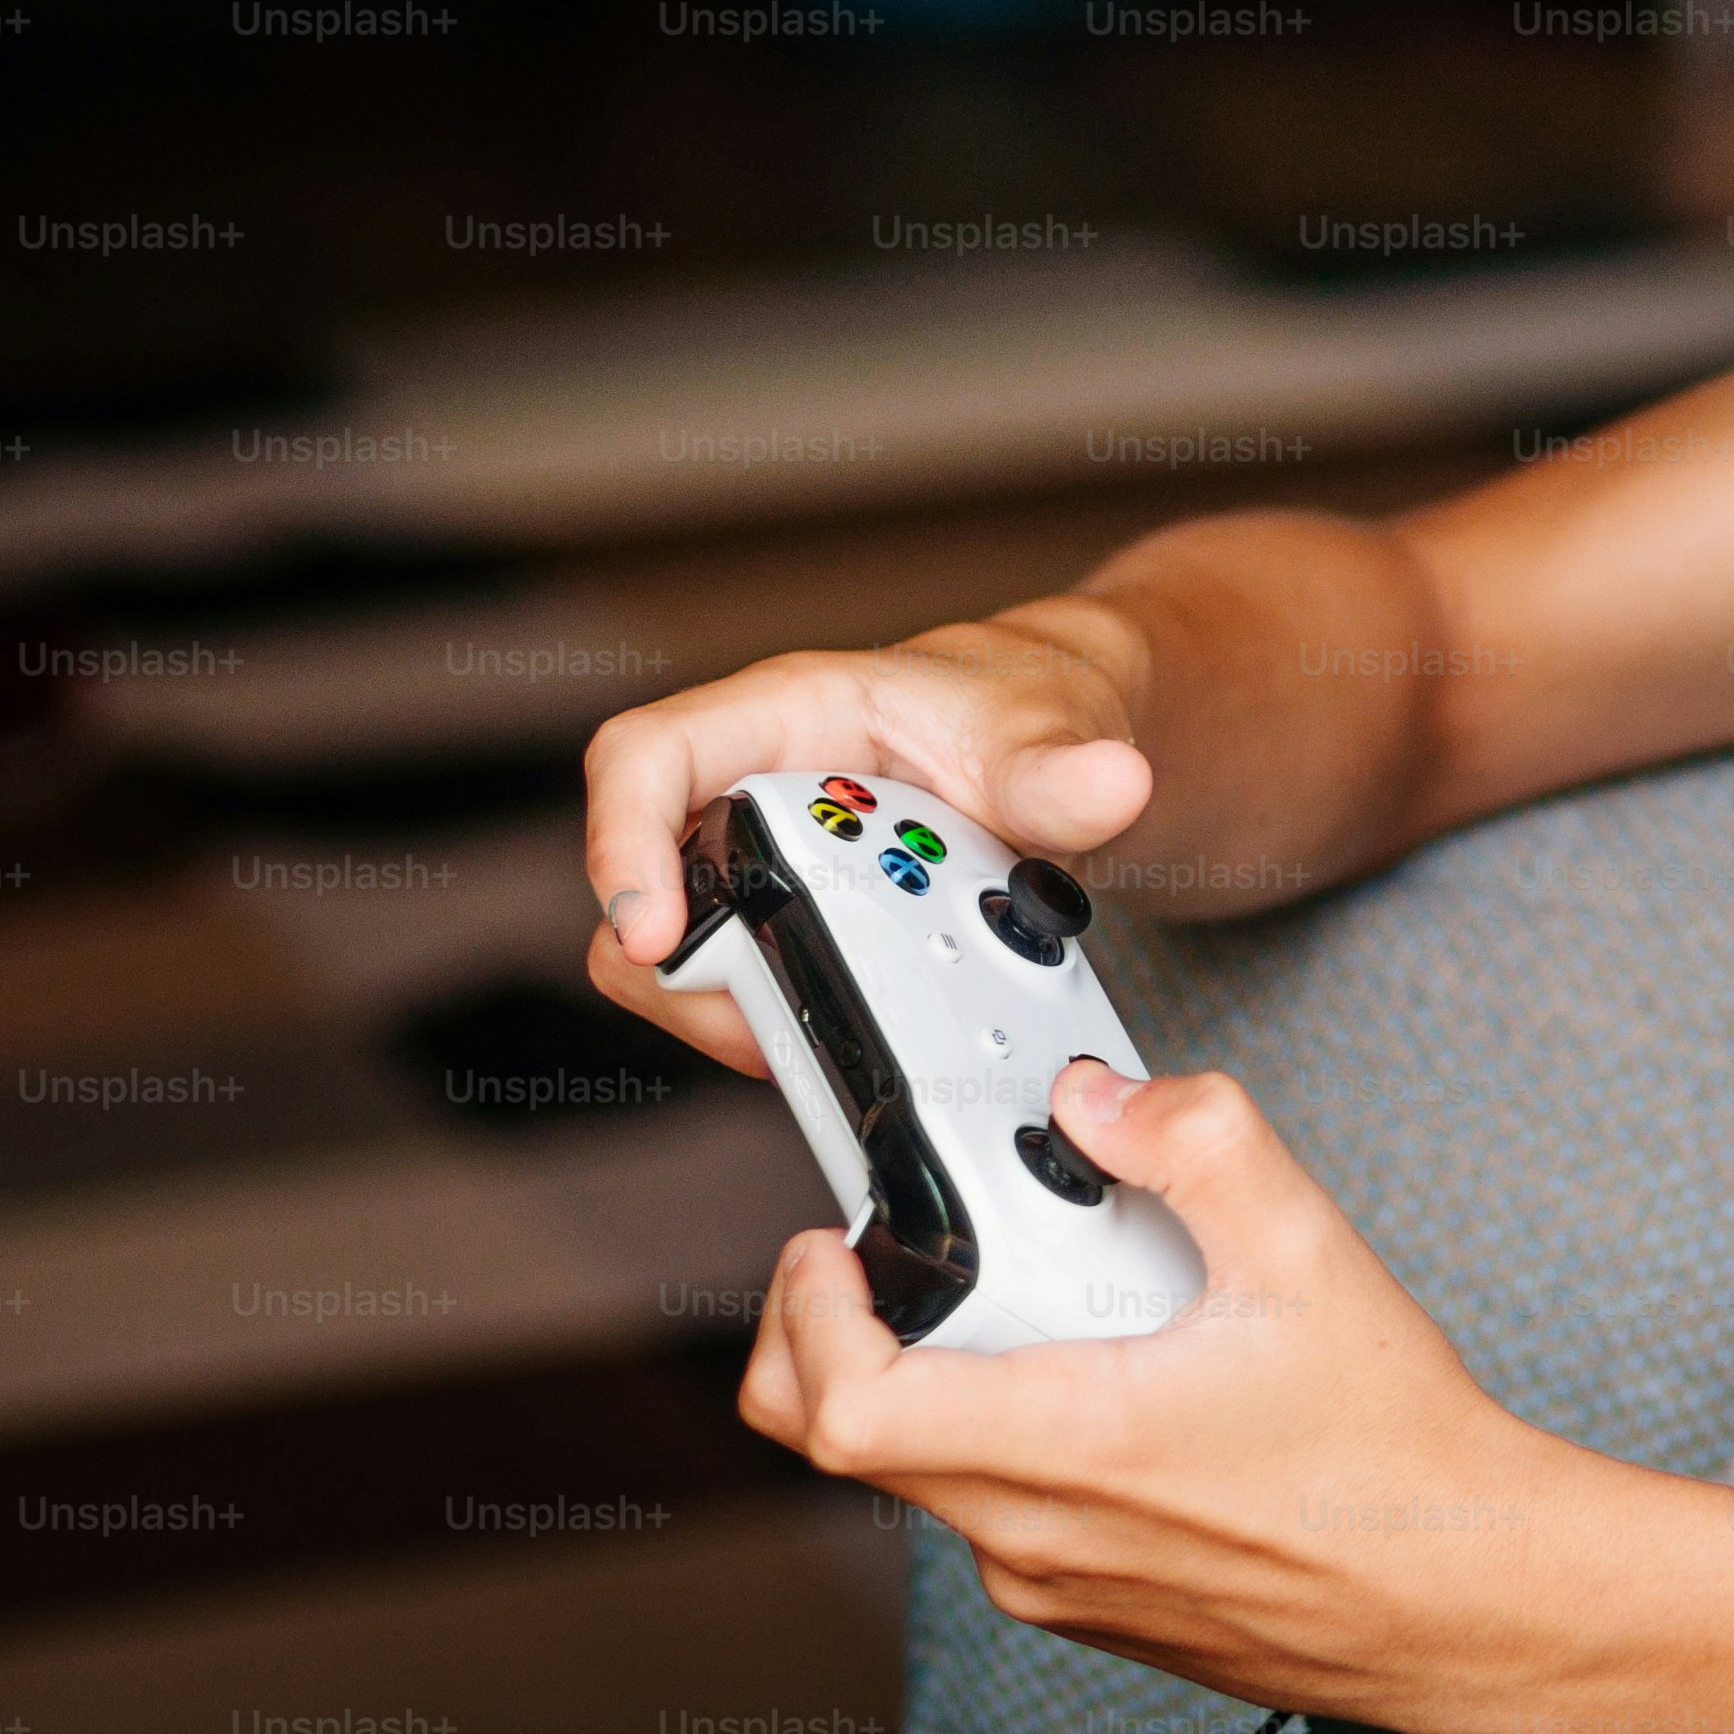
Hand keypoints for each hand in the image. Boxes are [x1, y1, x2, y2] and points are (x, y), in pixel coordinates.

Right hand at [581, 616, 1154, 1073]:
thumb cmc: (1024, 710)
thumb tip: (1112, 782)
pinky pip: (754, 979)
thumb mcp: (1052, 732)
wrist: (1056, 745)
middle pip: (651, 882)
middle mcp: (752, 784)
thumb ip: (1065, 770)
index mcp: (787, 713)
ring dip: (759, 1001)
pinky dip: (805, 1014)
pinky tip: (878, 1023)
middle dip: (697, 967)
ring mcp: (763, 856)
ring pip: (691, 950)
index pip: (644, 757)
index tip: (651, 935)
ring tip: (854, 1021)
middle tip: (779, 1022)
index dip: (621, 844)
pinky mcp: (790, 914)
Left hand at [736, 1060, 1598, 1723]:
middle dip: (832, 1342)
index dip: (805, 1317)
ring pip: (926, 1481)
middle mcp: (1039, 1535)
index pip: (844, 1408)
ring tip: (1045, 1312)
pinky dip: (1005, 1443)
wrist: (1473, 1599)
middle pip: (847, 1448)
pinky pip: (996, 1520)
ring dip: (936, 1388)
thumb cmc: (1404, 1461)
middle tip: (883, 1267)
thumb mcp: (1312, 1256)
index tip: (827, 1250)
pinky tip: (1111, 1389)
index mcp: (1072, 1445)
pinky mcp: (1092, 1612)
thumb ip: (1202, 1143)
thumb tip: (1105, 1097)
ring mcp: (1058, 1586)